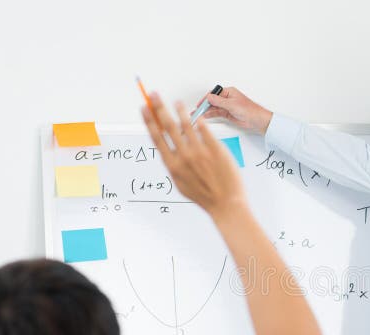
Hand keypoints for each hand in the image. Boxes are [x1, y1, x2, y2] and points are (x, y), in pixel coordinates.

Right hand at [142, 93, 246, 217]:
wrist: (226, 203)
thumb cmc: (204, 197)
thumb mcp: (181, 184)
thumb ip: (175, 167)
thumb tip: (169, 153)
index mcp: (172, 165)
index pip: (156, 137)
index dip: (149, 120)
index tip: (143, 108)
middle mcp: (184, 157)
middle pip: (167, 126)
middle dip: (158, 107)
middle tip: (154, 95)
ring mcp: (200, 152)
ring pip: (186, 125)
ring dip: (179, 110)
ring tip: (176, 102)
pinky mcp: (215, 150)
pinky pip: (205, 130)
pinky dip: (199, 120)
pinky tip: (196, 114)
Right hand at [196, 86, 272, 133]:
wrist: (256, 120)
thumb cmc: (249, 110)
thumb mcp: (231, 104)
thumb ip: (219, 101)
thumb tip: (209, 97)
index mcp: (228, 92)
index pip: (213, 94)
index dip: (205, 99)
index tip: (200, 104)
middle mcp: (227, 98)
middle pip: (212, 101)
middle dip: (204, 105)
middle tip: (197, 110)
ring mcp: (227, 106)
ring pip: (213, 107)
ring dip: (206, 111)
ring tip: (198, 115)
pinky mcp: (227, 113)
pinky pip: (216, 113)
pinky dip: (210, 114)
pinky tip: (205, 116)